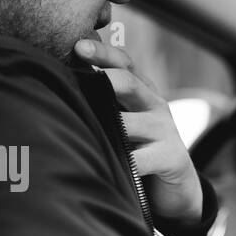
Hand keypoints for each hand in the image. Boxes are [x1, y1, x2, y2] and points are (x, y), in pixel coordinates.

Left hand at [74, 38, 202, 223]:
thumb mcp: (125, 124)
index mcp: (144, 93)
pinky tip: (104, 167)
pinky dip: (121, 165)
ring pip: (127, 124)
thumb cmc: (140, 152)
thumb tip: (59, 88)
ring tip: (79, 131)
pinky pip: (139, 160)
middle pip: (128, 83)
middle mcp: (156, 106)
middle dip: (103, 79)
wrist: (177, 187)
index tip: (77, 47)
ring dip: (104, 128)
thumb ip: (105, 105)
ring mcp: (166, 131)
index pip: (124, 63)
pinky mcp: (172, 157)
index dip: (102, 53)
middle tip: (76, 79)